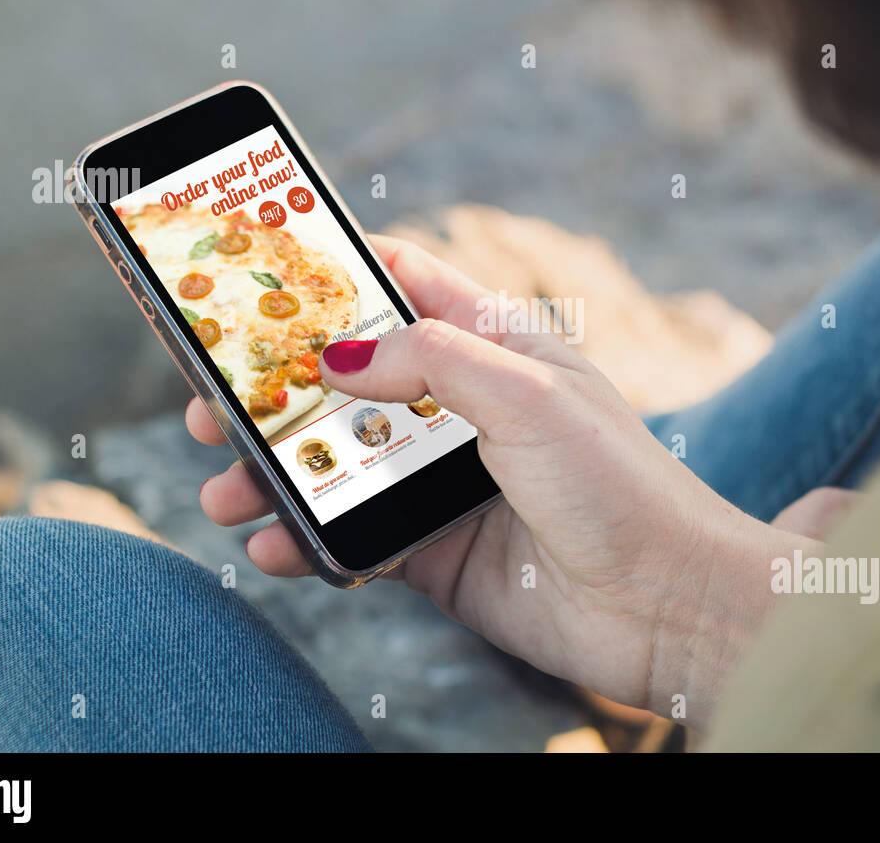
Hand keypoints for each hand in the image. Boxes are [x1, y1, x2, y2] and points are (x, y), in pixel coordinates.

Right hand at [188, 235, 824, 725]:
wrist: (666, 606)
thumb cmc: (620, 485)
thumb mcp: (529, 396)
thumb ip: (432, 361)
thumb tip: (338, 355)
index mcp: (495, 347)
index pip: (401, 284)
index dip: (333, 273)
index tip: (257, 272)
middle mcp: (462, 406)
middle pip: (349, 377)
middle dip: (277, 387)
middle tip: (213, 400)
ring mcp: (444, 480)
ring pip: (339, 460)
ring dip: (276, 472)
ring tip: (224, 487)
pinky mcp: (433, 549)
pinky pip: (352, 535)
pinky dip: (307, 540)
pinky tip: (274, 546)